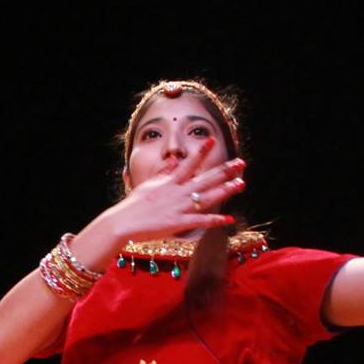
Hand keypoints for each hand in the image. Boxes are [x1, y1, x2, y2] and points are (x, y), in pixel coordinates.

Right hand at [97, 147, 247, 243]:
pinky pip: (201, 221)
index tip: (213, 140)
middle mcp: (178, 192)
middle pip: (205, 179)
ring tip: (241, 184)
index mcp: (169, 182)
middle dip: (224, 170)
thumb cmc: (133, 205)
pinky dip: (216, 220)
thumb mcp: (148, 185)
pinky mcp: (178, 223)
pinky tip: (229, 219)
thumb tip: (174, 161)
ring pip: (207, 197)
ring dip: (225, 190)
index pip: (190, 163)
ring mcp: (179, 207)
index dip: (202, 151)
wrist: (123, 223)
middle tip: (240, 163)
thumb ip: (164, 173)